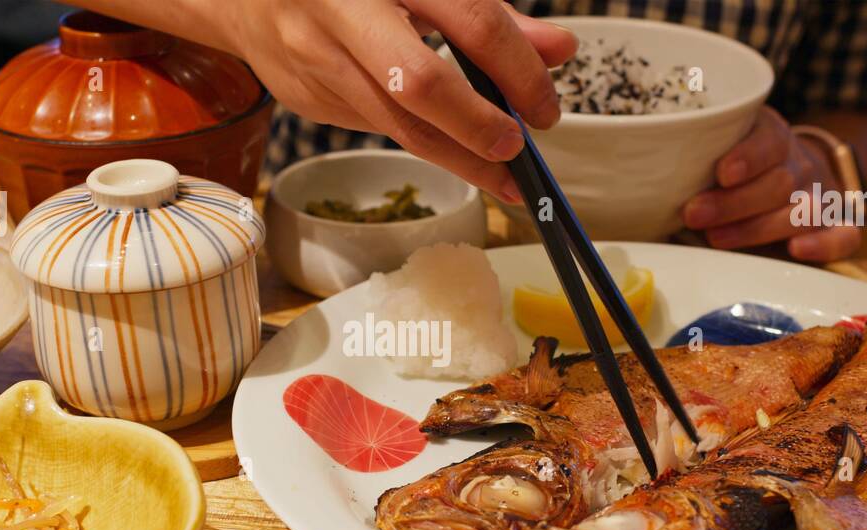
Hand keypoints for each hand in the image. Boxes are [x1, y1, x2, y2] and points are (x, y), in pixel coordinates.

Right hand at [222, 0, 575, 202]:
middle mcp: (346, 12)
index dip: (519, 72)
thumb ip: (488, 14)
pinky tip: (452, 149)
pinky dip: (420, 140)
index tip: (544, 108)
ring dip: (457, 158)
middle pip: (421, 84)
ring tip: (501, 177)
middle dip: (477, 128)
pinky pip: (375, 127)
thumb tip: (559, 51)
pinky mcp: (307, 97)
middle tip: (517, 149)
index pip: (472, 23)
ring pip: (396, 124)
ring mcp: (318, 59)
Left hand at [682, 107, 860, 261]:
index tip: (722, 173)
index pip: (769, 141)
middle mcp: (799, 165)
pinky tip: (796, 251)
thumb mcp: (718, 151)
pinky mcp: (834, 225)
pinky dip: (825, 244)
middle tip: (695, 215)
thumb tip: (646, 180)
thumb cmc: (735, 171)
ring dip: (758, 228)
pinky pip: (843, 235)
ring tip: (717, 239)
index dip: (748, 157)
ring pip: (801, 211)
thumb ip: (696, 159)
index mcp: (772, 137)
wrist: (789, 174)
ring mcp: (820, 196)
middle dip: (734, 203)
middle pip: (778, 182)